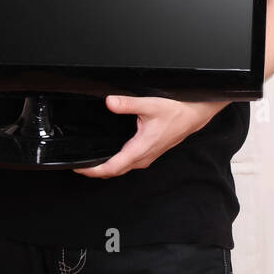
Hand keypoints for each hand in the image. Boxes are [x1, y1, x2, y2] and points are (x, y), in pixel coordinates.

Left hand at [73, 95, 229, 177]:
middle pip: (114, 171)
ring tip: (90, 163)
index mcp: (141, 148)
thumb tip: (110, 102)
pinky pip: (129, 164)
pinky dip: (116, 163)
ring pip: (122, 169)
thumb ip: (128, 104)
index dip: (93, 170)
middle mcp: (143, 157)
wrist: (194, 115)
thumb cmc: (177, 112)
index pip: (112, 167)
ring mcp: (147, 156)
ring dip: (106, 168)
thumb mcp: (151, 104)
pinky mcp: (150, 153)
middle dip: (95, 171)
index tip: (79, 168)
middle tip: (79, 166)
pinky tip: (110, 156)